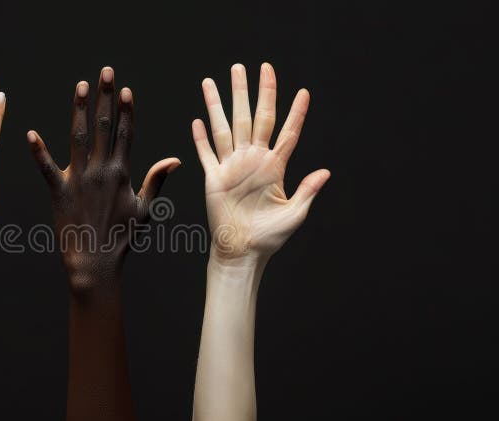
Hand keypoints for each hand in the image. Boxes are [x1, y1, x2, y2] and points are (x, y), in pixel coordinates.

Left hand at [28, 67, 179, 288]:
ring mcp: (79, 180)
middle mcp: (101, 171)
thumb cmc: (121, 239)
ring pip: (78, 138)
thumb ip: (156, 180)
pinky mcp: (58, 192)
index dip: (126, 110)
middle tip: (105, 72)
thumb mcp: (145, 209)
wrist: (96, 264)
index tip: (125, 89)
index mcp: (122, 174)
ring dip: (79, 110)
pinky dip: (38, 151)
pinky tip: (30, 133)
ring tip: (80, 86)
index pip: (126, 134)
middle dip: (105, 98)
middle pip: (104, 127)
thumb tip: (176, 159)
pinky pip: (46, 168)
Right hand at [193, 63, 329, 265]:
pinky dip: (201, 138)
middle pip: (253, 118)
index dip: (296, 112)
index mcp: (275, 167)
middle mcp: (253, 161)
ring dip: (220, 103)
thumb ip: (307, 191)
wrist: (243, 251)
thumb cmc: (270, 237)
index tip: (304, 92)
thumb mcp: (295, 214)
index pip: (287, 132)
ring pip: (226, 128)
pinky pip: (207, 154)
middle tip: (251, 67)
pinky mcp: (214, 178)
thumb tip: (325, 172)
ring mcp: (232, 167)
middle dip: (252, 92)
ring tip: (215, 80)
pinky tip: (198, 120)